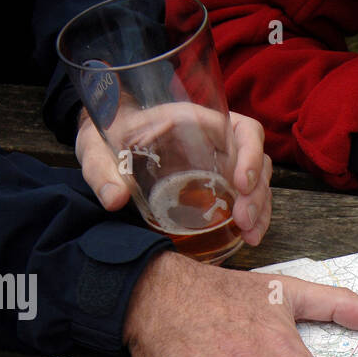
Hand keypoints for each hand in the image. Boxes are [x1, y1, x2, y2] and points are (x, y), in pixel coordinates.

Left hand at [76, 106, 272, 245]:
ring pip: (257, 179)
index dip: (250, 155)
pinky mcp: (217, 182)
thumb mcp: (97, 149)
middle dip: (258, 191)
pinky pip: (247, 195)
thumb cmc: (107, 136)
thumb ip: (102, 171)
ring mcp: (219, 161)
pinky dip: (254, 215)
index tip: (241, 184)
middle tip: (243, 220)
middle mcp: (215, 139)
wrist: (107, 141)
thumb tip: (114, 199)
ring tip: (251, 235)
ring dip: (260, 207)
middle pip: (256, 158)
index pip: (242, 129)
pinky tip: (248, 235)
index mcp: (194, 120)